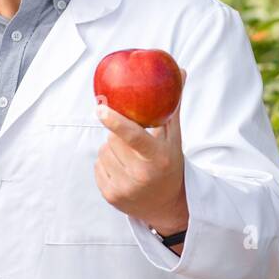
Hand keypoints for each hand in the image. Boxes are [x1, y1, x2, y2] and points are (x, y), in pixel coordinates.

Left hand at [93, 69, 188, 239]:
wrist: (167, 207)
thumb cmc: (171, 164)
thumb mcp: (175, 138)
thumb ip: (173, 106)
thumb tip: (180, 70)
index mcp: (158, 158)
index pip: (133, 137)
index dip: (116, 121)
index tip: (100, 109)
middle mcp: (141, 175)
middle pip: (114, 141)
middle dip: (120, 136)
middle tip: (134, 144)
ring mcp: (124, 188)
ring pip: (103, 152)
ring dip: (113, 150)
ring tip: (131, 160)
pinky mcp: (110, 196)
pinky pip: (97, 166)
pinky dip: (107, 164)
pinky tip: (123, 171)